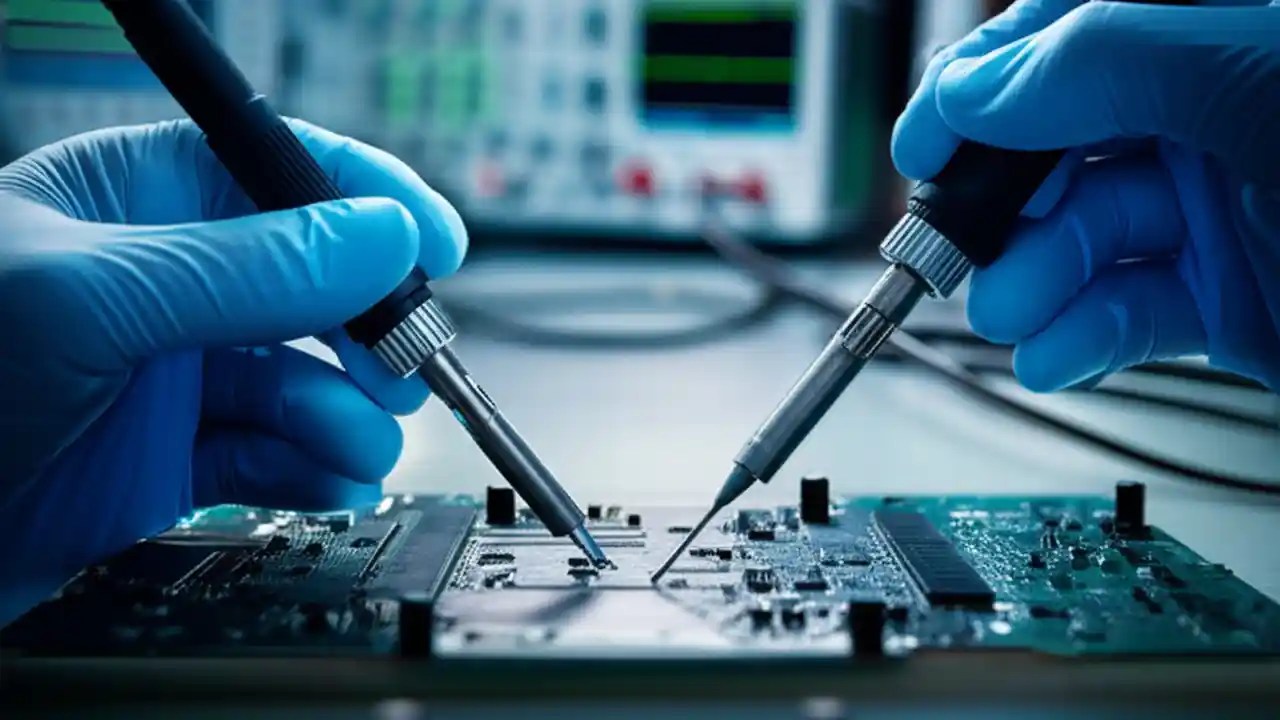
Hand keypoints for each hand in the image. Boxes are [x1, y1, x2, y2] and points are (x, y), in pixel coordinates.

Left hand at [0, 120, 466, 624]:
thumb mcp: (95, 301)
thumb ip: (249, 270)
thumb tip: (380, 235)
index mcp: (141, 201)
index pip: (284, 174)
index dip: (370, 200)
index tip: (437, 242)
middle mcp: (168, 282)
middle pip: (315, 288)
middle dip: (367, 331)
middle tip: (405, 368)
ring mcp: (173, 374)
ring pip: (303, 381)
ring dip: (345, 414)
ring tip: (356, 441)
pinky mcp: (174, 458)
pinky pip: (275, 453)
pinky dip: (314, 467)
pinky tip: (329, 476)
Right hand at [892, 0, 1279, 391]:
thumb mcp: (1251, 78)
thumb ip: (1100, 64)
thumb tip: (971, 90)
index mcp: (1209, 37)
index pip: (1058, 39)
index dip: (976, 87)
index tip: (924, 143)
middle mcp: (1206, 117)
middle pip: (1051, 150)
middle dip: (997, 206)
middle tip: (959, 243)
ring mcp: (1216, 212)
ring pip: (1077, 240)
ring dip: (1027, 284)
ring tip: (1013, 312)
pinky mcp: (1226, 302)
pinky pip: (1125, 315)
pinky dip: (1077, 340)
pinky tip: (1055, 354)